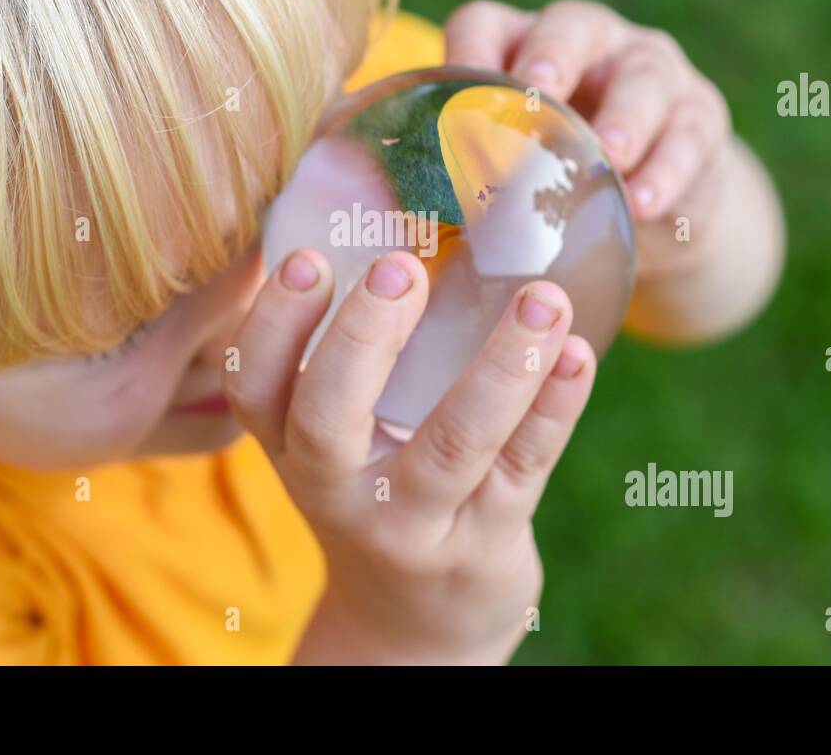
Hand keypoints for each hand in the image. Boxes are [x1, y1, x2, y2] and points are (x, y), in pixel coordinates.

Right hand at [223, 249, 595, 663]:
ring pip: (452, 446)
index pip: (254, 388)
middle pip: (329, 420)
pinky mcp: (486, 539)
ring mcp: (415, 523)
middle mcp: (340, 490)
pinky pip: (524, 467)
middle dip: (361, 339)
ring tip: (542, 299)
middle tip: (401, 267)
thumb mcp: (337, 444)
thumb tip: (388, 209)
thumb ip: (347, 360)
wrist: (418, 621)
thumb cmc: (375, 491)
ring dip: (501, 367)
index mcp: (294, 449)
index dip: (271, 325)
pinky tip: (576, 354)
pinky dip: (554, 407)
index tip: (302, 257)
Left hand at [444, 0, 732, 275]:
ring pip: (642, 78)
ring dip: (624, 116)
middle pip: (569, 27)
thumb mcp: (508, 168)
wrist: (649, 210)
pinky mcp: (699, 117)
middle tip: (536, 86)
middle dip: (551, 55)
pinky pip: (688, 136)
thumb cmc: (552, 182)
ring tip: (608, 154)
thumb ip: (455, 171)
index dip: (468, 50)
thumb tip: (367, 210)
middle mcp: (587, 43)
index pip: (486, 25)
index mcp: (520, 47)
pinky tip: (644, 204)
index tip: (452, 92)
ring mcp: (650, 73)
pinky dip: (666, 170)